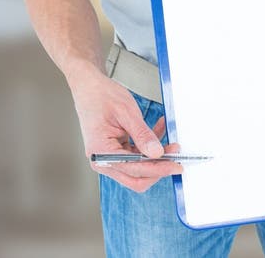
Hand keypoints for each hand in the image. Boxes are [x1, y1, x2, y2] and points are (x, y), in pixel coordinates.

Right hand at [70, 67, 181, 192]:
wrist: (88, 86)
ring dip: (155, 157)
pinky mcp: (114, 151)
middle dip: (158, 168)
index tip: (175, 165)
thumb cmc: (100, 96)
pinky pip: (135, 156)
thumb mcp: (126, 112)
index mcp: (102, 153)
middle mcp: (103, 160)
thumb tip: (157, 153)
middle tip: (175, 157)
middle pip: (136, 177)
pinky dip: (147, 147)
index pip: (135, 169)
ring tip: (170, 142)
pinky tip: (157, 131)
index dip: (158, 169)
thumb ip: (142, 135)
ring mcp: (108, 158)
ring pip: (138, 168)